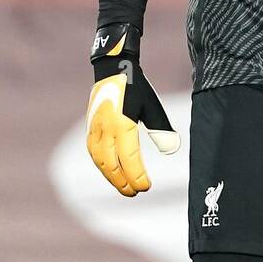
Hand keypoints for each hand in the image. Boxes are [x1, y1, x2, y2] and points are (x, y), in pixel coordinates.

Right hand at [86, 24, 179, 195]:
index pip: (129, 159)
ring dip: (111, 177)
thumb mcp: (152, 107)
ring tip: (123, 187)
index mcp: (122, 125)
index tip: (146, 187)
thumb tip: (172, 150)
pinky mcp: (90, 127)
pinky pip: (93, 152)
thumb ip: (161, 129)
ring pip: (100, 161)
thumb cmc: (136, 88)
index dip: (136, 176)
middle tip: (136, 192)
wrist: (112, 69)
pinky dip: (101, 166)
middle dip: (123, 182)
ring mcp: (95, 129)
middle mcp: (105, 130)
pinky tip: (109, 171)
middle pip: (111, 165)